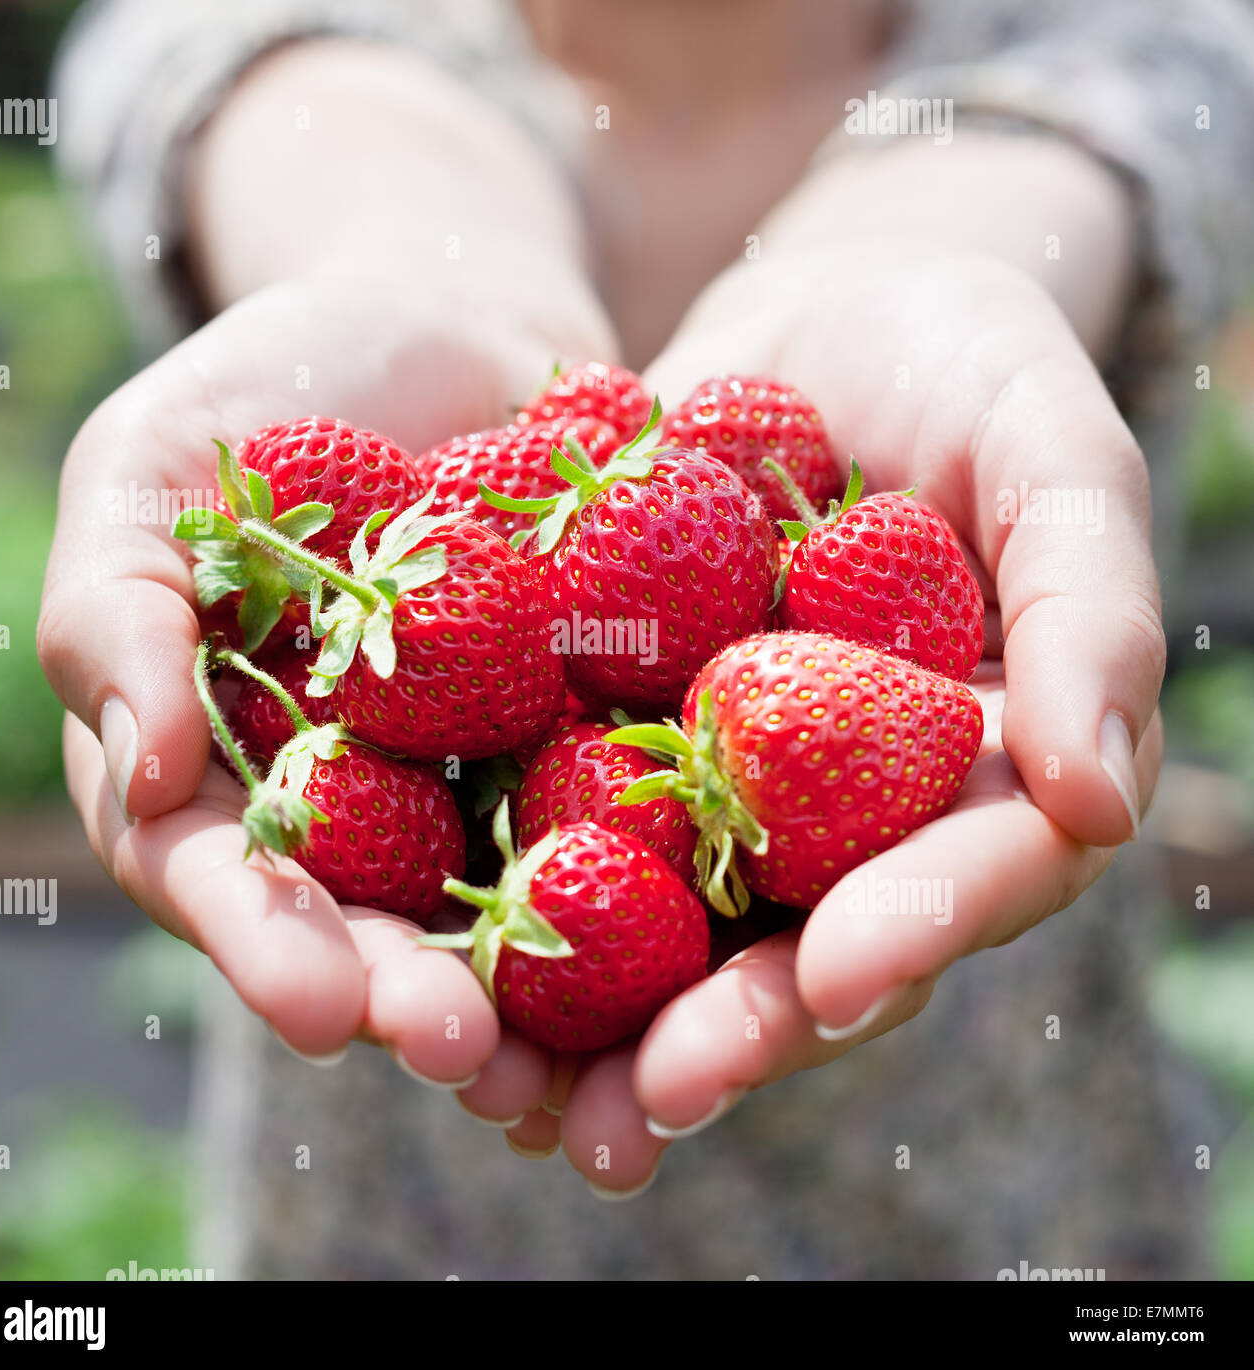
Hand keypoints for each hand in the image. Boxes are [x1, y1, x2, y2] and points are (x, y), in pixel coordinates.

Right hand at [39, 273, 598, 1123]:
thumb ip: (120, 611)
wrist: (454, 319)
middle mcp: (358, 794)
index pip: (228, 876)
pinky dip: (653, 880)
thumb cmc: (282, 381)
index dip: (268, 947)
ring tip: (579, 1057)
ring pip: (500, 903)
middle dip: (412, 996)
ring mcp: (479, 772)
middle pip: (373, 923)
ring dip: (536, 992)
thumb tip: (150, 770)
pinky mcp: (590, 731)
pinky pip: (622, 811)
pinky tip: (697, 949)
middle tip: (467, 1055)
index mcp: (231, 757)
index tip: (325, 1007)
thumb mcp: (157, 465)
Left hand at [529, 245, 1164, 1193]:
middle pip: (791, 945)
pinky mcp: (607, 727)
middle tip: (645, 1106)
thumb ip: (1093, 616)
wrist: (818, 313)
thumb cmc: (974, 367)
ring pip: (659, 919)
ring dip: (585, 1013)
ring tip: (505, 1087)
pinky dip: (491, 873)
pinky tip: (424, 940)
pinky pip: (549, 808)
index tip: (832, 982)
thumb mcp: (1058, 456)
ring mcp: (715, 778)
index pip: (952, 882)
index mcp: (970, 775)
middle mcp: (839, 808)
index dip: (903, 937)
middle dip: (722, 1030)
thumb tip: (1098, 800)